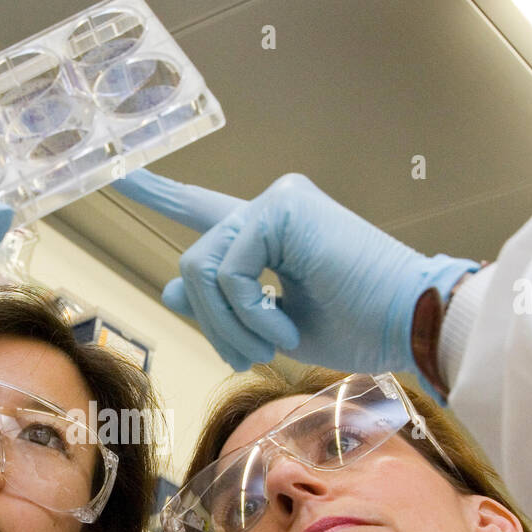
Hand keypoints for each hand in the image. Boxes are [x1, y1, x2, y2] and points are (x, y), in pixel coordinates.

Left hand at [110, 169, 476, 383]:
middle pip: (195, 263)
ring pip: (202, 267)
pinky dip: (250, 315)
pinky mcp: (283, 207)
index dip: (160, 193)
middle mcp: (270, 207)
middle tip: (248, 358)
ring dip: (231, 325)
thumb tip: (172, 285)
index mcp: (270, 232)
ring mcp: (277, 201)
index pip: (202, 209)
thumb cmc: (358, 326)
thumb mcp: (273, 324)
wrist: (410, 323)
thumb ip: (221, 302)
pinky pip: (229, 272)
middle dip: (212, 323)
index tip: (120, 172)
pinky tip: (287, 329)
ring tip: (273, 346)